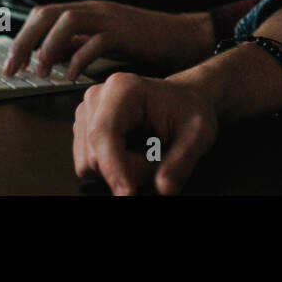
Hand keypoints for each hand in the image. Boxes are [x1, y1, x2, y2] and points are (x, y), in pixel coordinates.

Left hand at [3, 1, 215, 79]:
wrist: (183, 35)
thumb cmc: (145, 41)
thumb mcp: (104, 40)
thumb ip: (78, 44)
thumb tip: (49, 57)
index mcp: (87, 9)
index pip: (42, 13)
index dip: (21, 37)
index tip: (10, 63)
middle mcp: (95, 8)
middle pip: (47, 13)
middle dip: (23, 41)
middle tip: (12, 69)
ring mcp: (110, 17)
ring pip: (67, 20)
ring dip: (47, 47)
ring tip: (40, 72)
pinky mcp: (126, 31)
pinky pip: (96, 40)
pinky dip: (79, 58)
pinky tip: (72, 76)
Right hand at [72, 72, 217, 194]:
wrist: (183, 102)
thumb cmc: (188, 110)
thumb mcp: (197, 134)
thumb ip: (181, 161)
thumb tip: (164, 188)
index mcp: (122, 89)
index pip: (103, 134)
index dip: (112, 167)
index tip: (127, 193)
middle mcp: (97, 98)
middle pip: (94, 155)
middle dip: (127, 169)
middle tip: (158, 159)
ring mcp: (87, 115)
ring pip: (89, 165)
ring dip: (121, 170)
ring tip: (147, 154)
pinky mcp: (84, 131)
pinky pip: (89, 167)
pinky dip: (113, 169)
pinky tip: (133, 155)